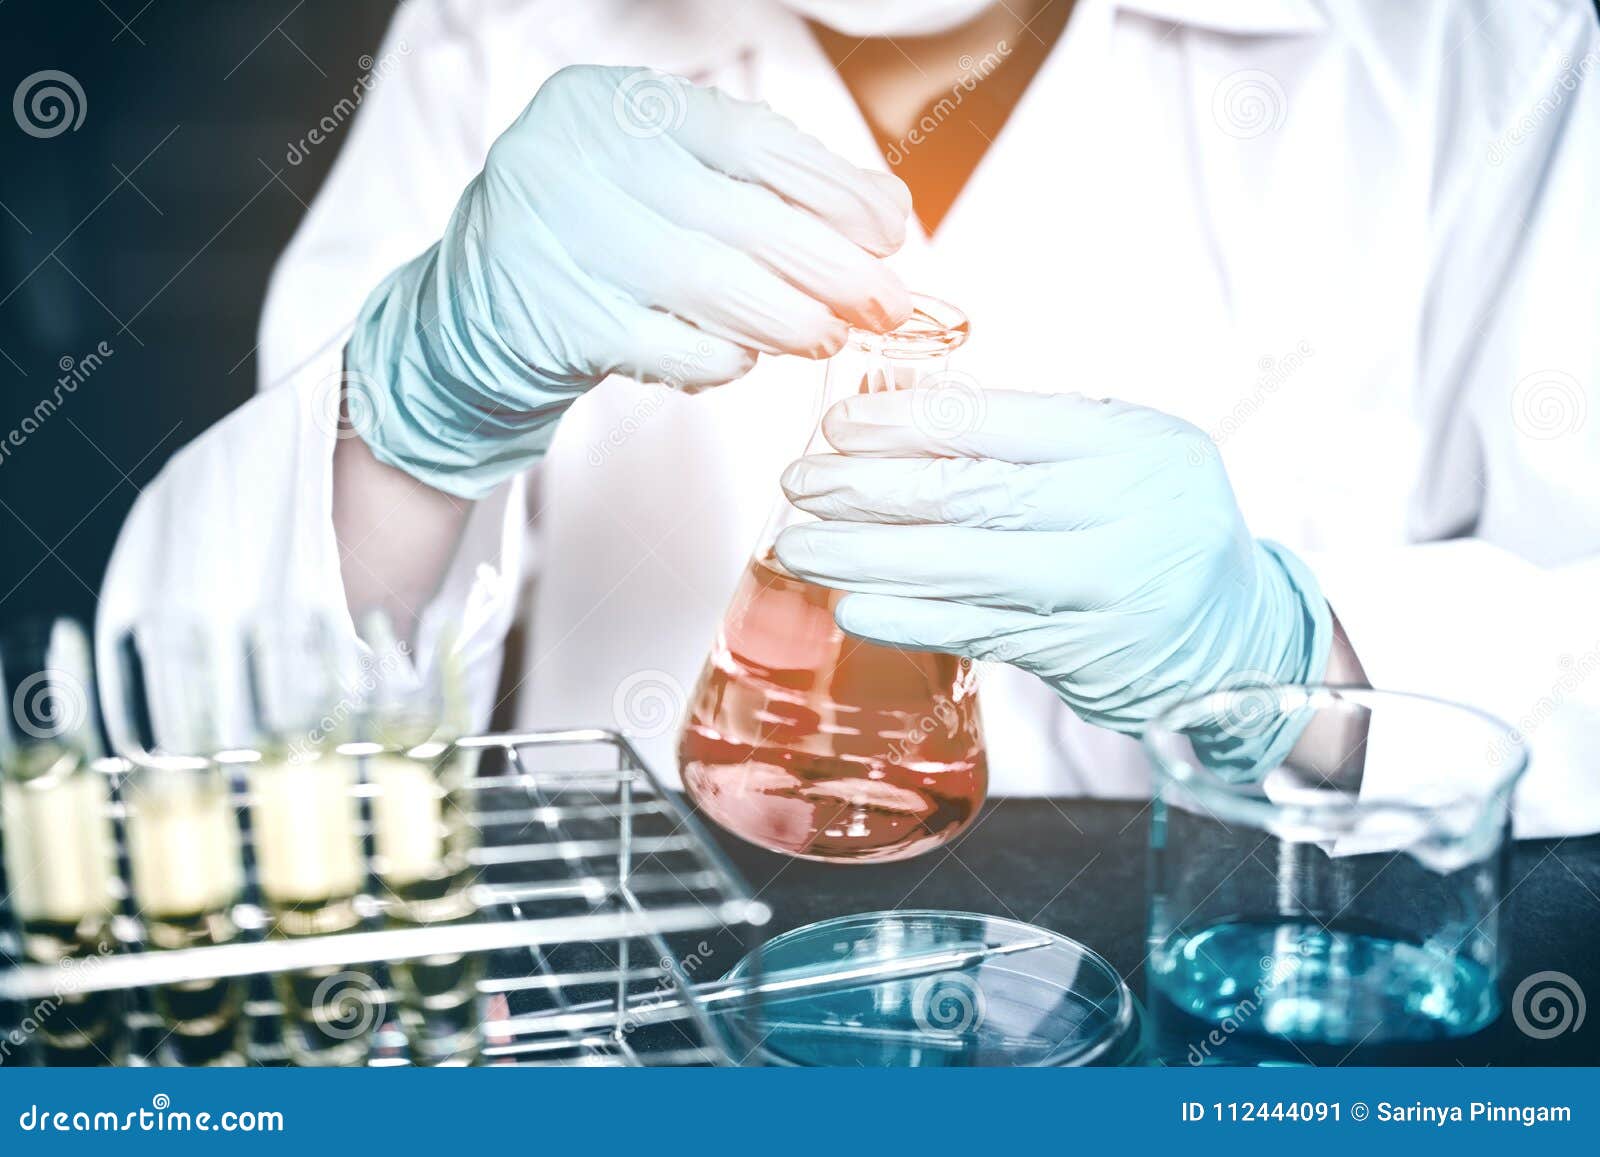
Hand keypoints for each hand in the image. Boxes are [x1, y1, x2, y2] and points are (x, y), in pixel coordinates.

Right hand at [347, 65, 911, 498]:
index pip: (746, 139)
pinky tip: (746, 357)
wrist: (475, 305)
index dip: (832, 188)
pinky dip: (723, 359)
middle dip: (828, 267)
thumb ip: (754, 187)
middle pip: (735, 215)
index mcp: (610, 104)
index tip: (890, 229)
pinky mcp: (551, 320)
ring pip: (705, 283)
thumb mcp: (659, 181)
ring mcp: (554, 239)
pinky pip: (667, 346)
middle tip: (887, 302)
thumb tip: (881, 220)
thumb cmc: (595, 238)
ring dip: (787, 319)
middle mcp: (572, 158)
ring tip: (830, 335)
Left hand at [774, 389, 1332, 772]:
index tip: (838, 427)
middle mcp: (1126, 515)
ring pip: (964, 571)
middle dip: (871, 492)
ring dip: (868, 559)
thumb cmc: (1158, 519)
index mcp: (1136, 444)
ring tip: (798, 548)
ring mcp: (1103, 593)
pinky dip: (909, 620)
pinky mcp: (1080, 656)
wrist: (1236, 634)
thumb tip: (897, 410)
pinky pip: (977, 633)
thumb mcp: (1123, 452)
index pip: (1001, 425)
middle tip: (798, 485)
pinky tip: (853, 606)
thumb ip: (1031, 434)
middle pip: (973, 497)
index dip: (908, 424)